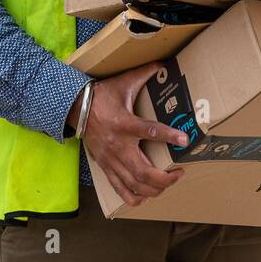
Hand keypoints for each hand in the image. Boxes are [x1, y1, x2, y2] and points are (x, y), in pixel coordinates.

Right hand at [76, 64, 189, 206]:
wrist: (75, 109)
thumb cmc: (102, 96)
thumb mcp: (123, 82)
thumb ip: (144, 73)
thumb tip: (164, 64)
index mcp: (124, 123)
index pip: (149, 131)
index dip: (168, 136)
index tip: (185, 139)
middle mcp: (118, 146)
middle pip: (143, 172)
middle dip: (165, 179)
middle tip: (179, 174)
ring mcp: (111, 159)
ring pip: (133, 184)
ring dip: (154, 189)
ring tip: (168, 184)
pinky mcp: (105, 166)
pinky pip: (119, 188)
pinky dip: (133, 197)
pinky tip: (146, 197)